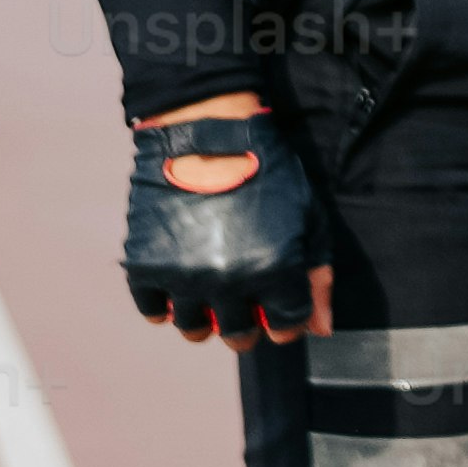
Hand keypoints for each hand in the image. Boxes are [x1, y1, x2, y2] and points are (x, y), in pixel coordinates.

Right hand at [121, 95, 328, 344]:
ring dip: (206, 319)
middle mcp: (228, 281)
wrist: (207, 130)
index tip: (280, 307)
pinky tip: (178, 286)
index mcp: (274, 271)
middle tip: (245, 302)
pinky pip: (152, 309)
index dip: (286, 320)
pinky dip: (164, 306)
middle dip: (247, 323)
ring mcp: (183, 275)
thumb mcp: (309, 217)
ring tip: (211, 294)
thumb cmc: (267, 171)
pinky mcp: (146, 263)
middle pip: (239, 335)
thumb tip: (321, 328)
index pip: (285, 326)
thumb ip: (318, 276)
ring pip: (193, 329)